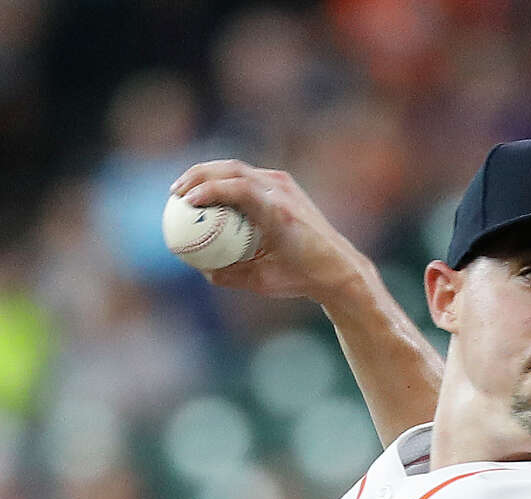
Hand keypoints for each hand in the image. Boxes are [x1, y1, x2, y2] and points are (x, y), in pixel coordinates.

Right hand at [169, 160, 369, 307]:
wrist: (339, 268)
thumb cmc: (303, 278)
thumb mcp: (265, 282)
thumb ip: (232, 276)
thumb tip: (203, 271)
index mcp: (277, 212)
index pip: (236, 188)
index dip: (207, 190)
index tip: (185, 202)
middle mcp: (281, 192)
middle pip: (232, 169)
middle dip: (199, 175)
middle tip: (176, 192)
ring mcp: (284, 185)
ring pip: (239, 169)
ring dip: (210, 174)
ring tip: (186, 190)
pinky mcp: (286, 185)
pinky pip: (249, 177)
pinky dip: (227, 181)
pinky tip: (211, 194)